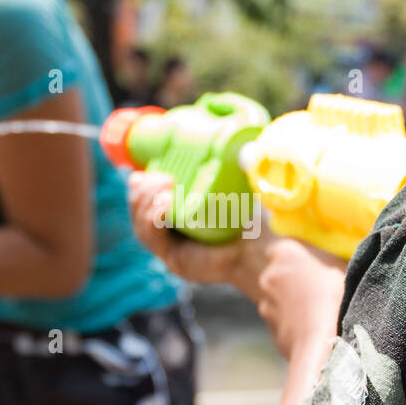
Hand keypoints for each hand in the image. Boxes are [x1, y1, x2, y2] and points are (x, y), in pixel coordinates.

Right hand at [128, 170, 272, 293]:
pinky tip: (164, 206)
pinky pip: (153, 238)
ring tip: (165, 186)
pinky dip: (153, 219)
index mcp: (180, 215)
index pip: (146, 199)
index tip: (143, 170)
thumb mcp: (237, 185)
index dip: (140, 184)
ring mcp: (173, 250)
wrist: (266, 249)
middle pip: (139, 211)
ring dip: (146, 202)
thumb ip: (231, 163)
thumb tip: (234, 142)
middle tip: (162, 178)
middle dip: (142, 190)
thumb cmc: (257, 219)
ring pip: (142, 225)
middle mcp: (173, 235)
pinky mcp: (176, 261)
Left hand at [255, 236, 346, 358]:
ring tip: (312, 313)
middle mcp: (268, 276)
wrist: (316, 340)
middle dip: (290, 281)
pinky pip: (278, 318)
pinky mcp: (266, 324)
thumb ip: (318, 271)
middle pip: (277, 274)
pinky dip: (287, 320)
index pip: (280, 250)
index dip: (292, 259)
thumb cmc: (330, 301)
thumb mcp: (335, 276)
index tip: (304, 268)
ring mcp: (264, 301)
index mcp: (285, 255)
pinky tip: (306, 327)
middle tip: (313, 292)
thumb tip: (317, 277)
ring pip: (276, 298)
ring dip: (288, 302)